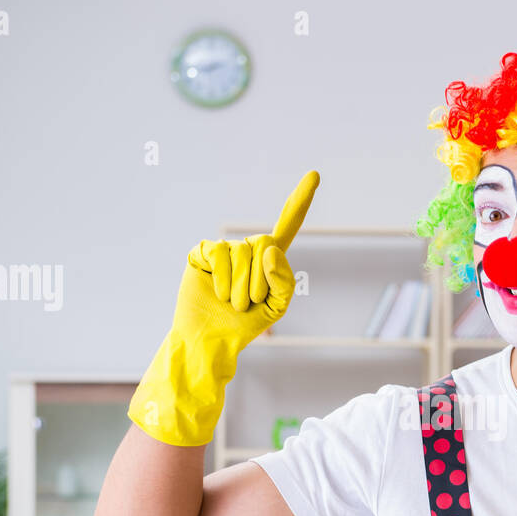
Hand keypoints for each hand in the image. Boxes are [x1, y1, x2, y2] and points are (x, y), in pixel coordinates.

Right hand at [128, 171, 319, 446]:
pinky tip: (214, 292)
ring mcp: (223, 249)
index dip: (300, 200)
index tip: (315, 175)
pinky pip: (218, 253)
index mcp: (269, 259)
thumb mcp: (276, 308)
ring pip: (241, 252)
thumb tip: (270, 251)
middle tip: (247, 302)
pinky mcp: (201, 253)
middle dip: (259, 280)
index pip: (288, 225)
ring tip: (230, 302)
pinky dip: (220, 278)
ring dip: (239, 286)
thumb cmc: (244, 325)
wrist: (210, 340)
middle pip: (264, 243)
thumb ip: (285, 281)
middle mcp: (247, 248)